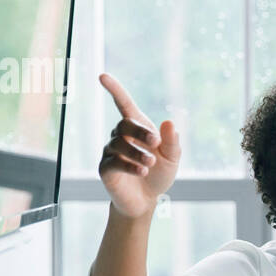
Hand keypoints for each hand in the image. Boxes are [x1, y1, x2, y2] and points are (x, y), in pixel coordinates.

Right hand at [97, 73, 180, 218]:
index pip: (123, 104)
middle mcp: (120, 136)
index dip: (114, 90)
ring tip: (150, 164)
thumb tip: (169, 122)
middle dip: (141, 132)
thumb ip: (172, 141)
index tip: (102, 76)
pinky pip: (114, 162)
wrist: (147, 200)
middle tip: (156, 144)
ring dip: (138, 153)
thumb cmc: (159, 174)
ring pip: (119, 144)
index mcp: (137, 128)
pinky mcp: (106, 168)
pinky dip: (130, 166)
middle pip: (124, 125)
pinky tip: (142, 171)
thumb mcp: (172, 157)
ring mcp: (110, 151)